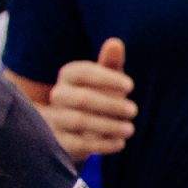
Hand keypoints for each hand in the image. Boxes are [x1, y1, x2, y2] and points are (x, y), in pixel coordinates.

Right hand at [47, 38, 135, 161]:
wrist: (79, 129)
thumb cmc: (100, 95)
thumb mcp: (107, 79)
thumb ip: (111, 64)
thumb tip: (115, 43)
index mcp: (69, 75)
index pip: (83, 72)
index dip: (107, 78)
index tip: (130, 86)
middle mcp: (57, 95)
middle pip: (81, 98)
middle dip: (111, 104)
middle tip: (134, 110)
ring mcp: (54, 119)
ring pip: (79, 121)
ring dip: (109, 126)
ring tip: (130, 129)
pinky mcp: (58, 142)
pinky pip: (78, 144)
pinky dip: (102, 144)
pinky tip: (120, 143)